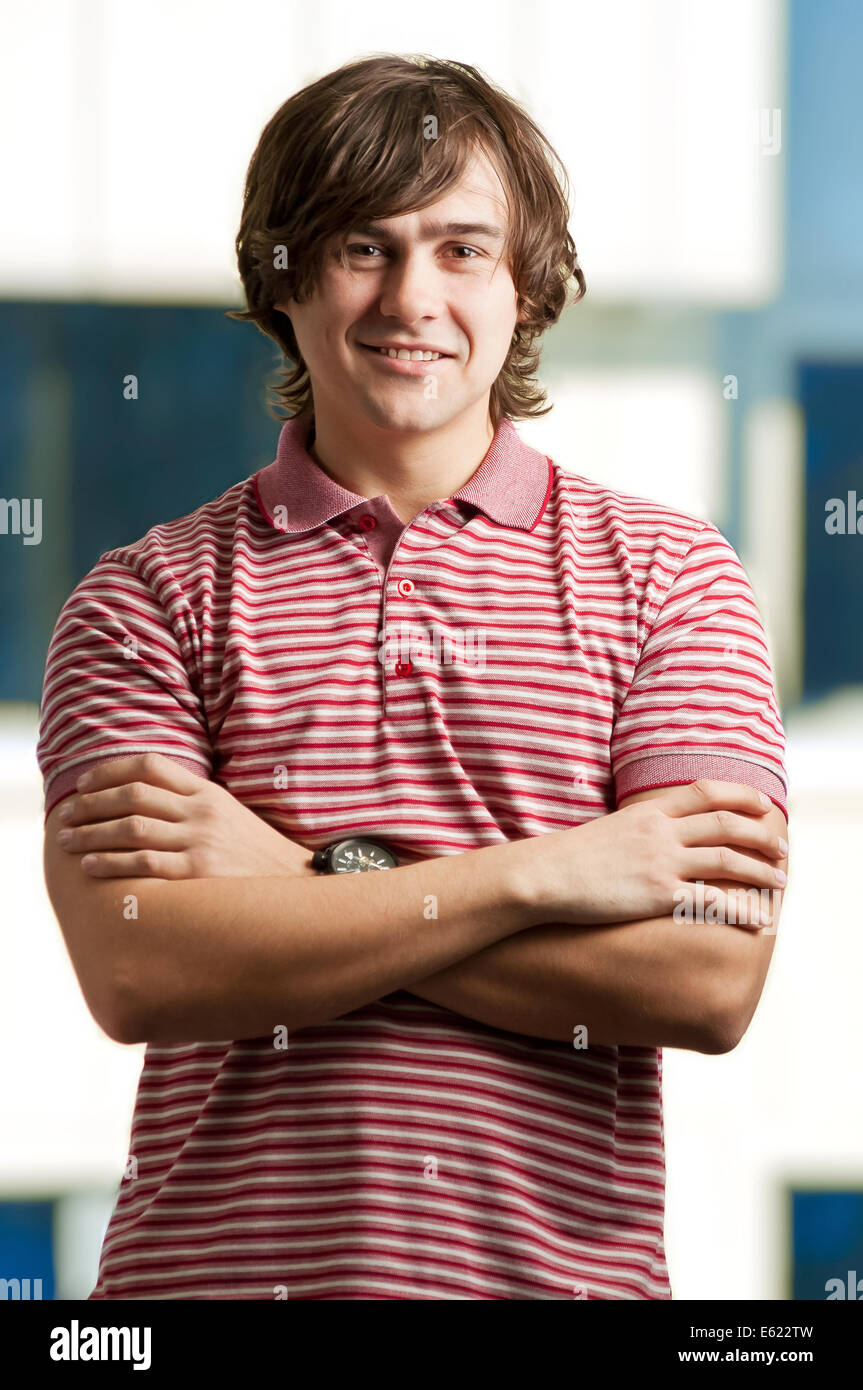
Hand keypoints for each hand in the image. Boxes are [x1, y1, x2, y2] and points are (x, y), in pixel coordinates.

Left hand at [55, 753, 316, 879]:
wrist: (297, 884)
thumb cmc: (256, 854)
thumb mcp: (230, 815)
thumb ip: (193, 804)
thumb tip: (146, 800)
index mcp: (208, 792)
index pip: (151, 765)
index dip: (111, 770)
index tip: (84, 783)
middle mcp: (202, 811)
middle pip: (133, 795)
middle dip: (92, 804)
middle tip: (66, 814)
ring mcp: (200, 840)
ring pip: (131, 827)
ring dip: (92, 833)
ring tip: (66, 841)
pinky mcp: (198, 872)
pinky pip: (144, 863)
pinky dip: (111, 862)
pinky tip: (90, 866)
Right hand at [524, 780, 787, 927]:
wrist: (544, 875)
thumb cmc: (569, 858)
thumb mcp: (608, 829)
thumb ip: (638, 828)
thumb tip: (654, 835)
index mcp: (648, 812)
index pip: (705, 793)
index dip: (740, 796)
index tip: (763, 805)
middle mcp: (660, 832)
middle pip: (726, 823)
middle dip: (761, 834)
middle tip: (783, 847)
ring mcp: (661, 862)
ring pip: (728, 859)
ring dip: (761, 870)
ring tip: (781, 881)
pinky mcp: (658, 895)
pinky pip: (713, 900)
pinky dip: (743, 909)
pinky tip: (759, 920)